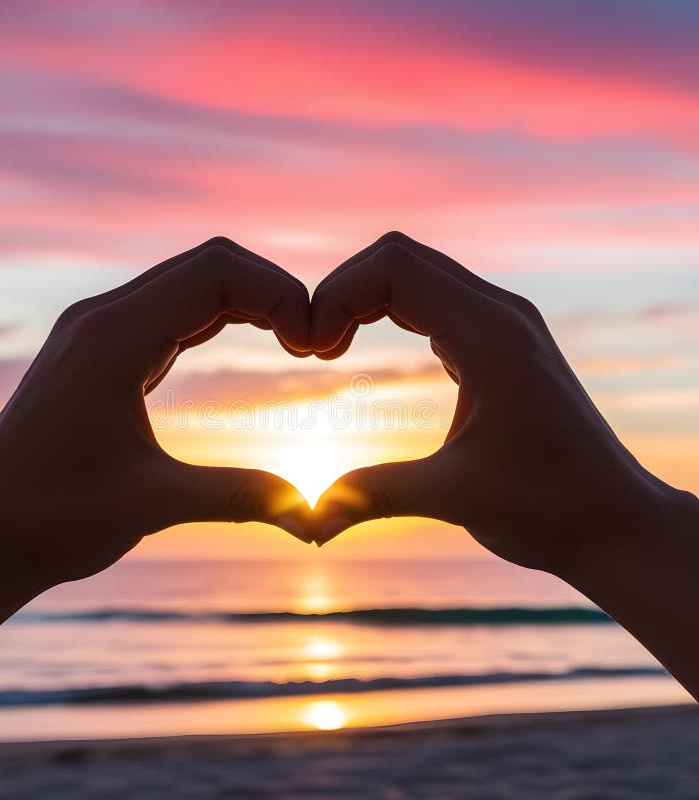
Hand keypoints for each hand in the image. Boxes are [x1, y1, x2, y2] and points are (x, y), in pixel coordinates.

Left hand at [0, 238, 313, 591]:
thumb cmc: (51, 519)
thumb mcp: (152, 506)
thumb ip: (239, 497)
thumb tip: (315, 516)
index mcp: (111, 339)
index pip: (214, 272)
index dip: (278, 293)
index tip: (312, 345)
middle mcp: (101, 318)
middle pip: (207, 265)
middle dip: (270, 291)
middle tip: (311, 343)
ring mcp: (98, 330)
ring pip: (189, 283)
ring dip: (246, 301)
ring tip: (293, 340)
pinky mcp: (101, 350)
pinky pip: (171, 310)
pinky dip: (217, 317)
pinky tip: (248, 339)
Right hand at [311, 232, 685, 574]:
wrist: (614, 520)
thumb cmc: (549, 507)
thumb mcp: (452, 497)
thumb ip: (371, 495)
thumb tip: (308, 522)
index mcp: (490, 334)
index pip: (394, 267)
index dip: (337, 294)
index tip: (311, 350)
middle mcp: (500, 314)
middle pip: (400, 257)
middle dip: (343, 290)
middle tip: (312, 347)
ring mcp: (504, 324)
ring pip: (417, 274)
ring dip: (365, 299)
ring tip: (331, 348)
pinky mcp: (501, 344)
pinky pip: (435, 302)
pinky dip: (390, 312)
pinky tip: (367, 351)